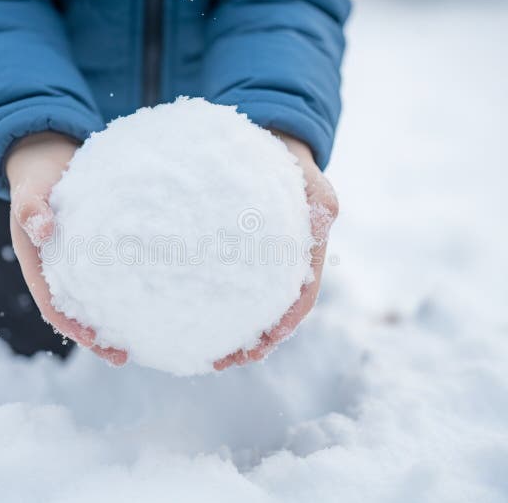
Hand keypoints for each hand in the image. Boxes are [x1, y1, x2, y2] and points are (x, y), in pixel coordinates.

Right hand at [6, 131, 127, 364]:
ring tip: (150, 338)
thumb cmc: (36, 176)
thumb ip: (31, 207)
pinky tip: (158, 294)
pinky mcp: (102, 247)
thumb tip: (41, 229)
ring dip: (118, 319)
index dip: (70, 327)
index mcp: (39, 266)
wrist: (50, 155)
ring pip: (100, 297)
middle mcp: (61, 270)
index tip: (91, 340)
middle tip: (125, 356)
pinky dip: (131, 288)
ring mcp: (82, 261)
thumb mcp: (29, 189)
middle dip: (99, 337)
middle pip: (80, 312)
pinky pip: (117, 273)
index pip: (52, 306)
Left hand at [214, 131, 338, 369]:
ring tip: (202, 353)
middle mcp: (280, 268)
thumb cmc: (293, 164)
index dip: (286, 323)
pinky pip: (219, 285)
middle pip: (270, 315)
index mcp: (305, 258)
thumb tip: (324, 215)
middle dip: (251, 344)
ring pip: (244, 307)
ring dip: (228, 333)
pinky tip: (183, 314)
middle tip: (222, 361)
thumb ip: (320, 201)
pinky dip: (208, 304)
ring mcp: (254, 265)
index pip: (301, 299)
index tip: (265, 342)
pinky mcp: (228, 257)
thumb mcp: (313, 181)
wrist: (269, 146)